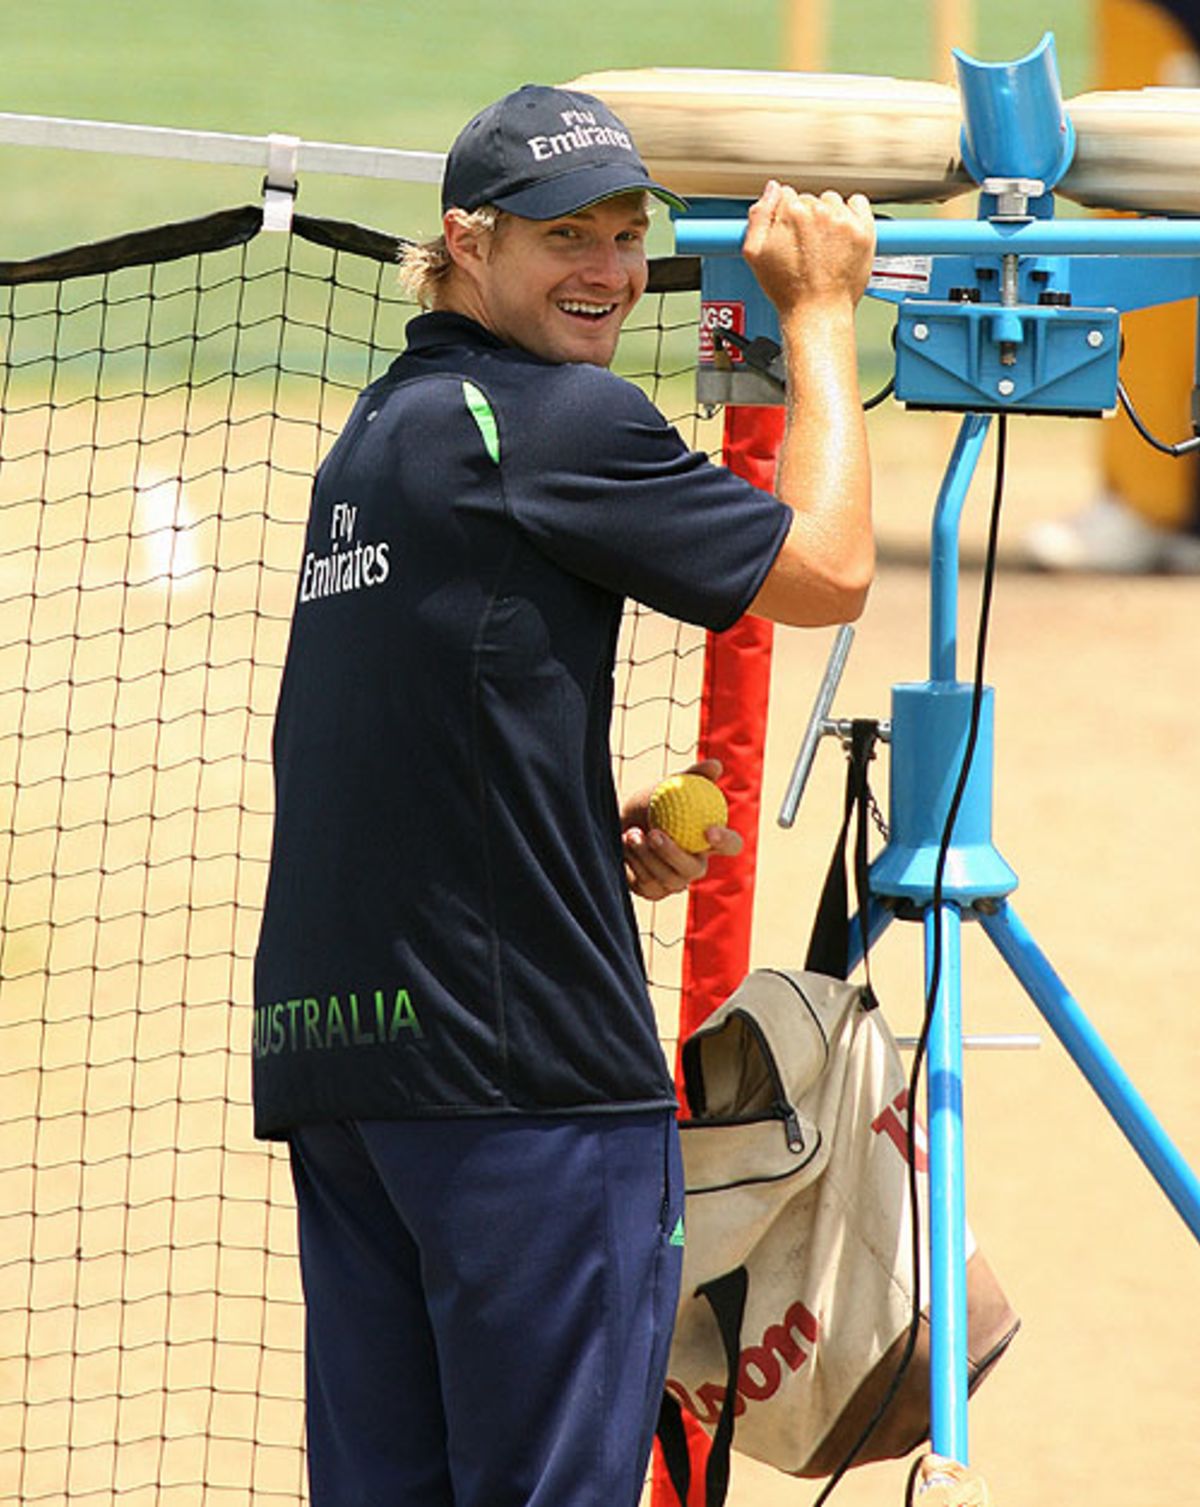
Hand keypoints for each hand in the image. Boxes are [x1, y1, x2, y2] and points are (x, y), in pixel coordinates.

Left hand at [620, 759, 743, 901]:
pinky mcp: (654, 891)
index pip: (731, 846)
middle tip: (655, 834)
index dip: (725, 841)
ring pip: (668, 878)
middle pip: (694, 869)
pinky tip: (623, 845)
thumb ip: (693, 776)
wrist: (620, 821)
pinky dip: (633, 864)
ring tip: (631, 833)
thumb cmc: (651, 802)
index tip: (709, 830)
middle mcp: (696, 865)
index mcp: (709, 841)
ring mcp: (675, 882)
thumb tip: (715, 765)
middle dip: (673, 853)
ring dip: (646, 855)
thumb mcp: (670, 786)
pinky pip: (647, 885)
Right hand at [742, 182, 875, 318]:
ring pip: (832, 201)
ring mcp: (843, 220)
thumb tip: (772, 189)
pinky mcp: (863, 230)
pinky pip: (859, 203)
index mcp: (790, 212)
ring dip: (828, 216)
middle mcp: (818, 212)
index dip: (784, 215)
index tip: (788, 232)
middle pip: (810, 199)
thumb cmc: (788, 290)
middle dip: (806, 218)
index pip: (786, 195)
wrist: (817, 312)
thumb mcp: (754, 254)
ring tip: (823, 244)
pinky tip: (843, 234)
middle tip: (806, 245)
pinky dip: (852, 213)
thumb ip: (758, 216)